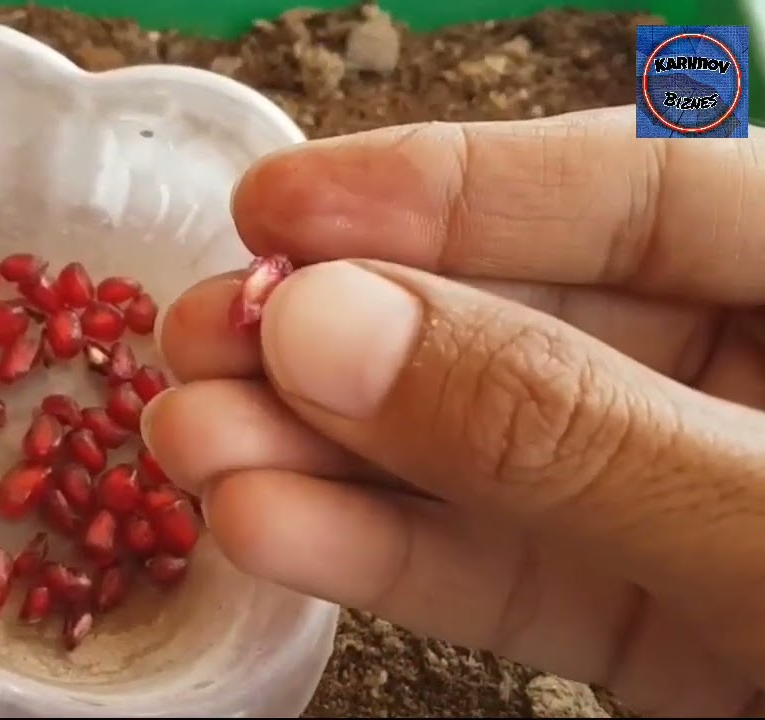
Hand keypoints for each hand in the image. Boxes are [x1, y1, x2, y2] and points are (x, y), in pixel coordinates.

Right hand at [142, 105, 764, 716]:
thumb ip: (571, 431)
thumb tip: (333, 326)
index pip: (642, 189)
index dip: (449, 187)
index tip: (284, 206)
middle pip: (529, 316)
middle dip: (348, 327)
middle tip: (202, 330)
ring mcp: (694, 506)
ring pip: (486, 452)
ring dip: (325, 450)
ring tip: (185, 440)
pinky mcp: (651, 621)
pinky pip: (500, 568)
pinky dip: (377, 552)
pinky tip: (265, 526)